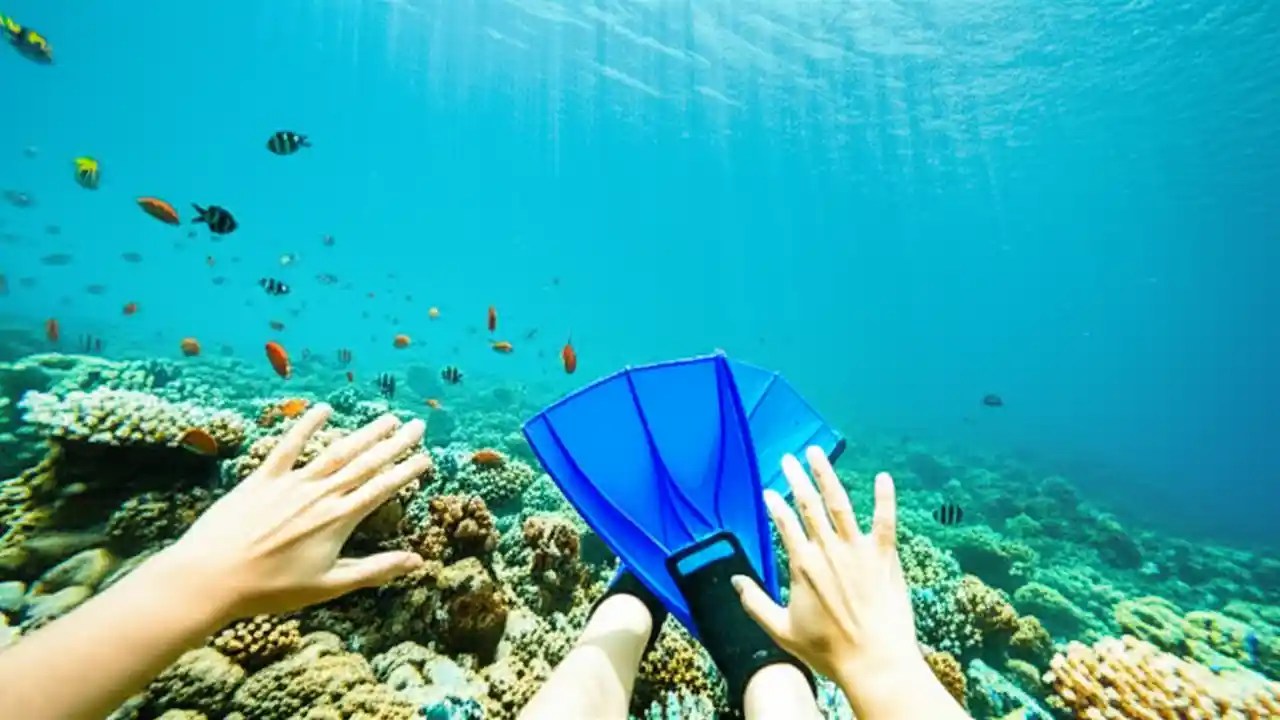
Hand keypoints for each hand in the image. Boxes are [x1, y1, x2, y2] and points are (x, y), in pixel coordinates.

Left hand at [156, 404, 429, 621]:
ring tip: (386, 418)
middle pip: (365, 463)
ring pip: (336, 450)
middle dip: (394, 444)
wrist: (212, 577)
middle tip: (417, 426)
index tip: (426, 457)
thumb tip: (418, 562)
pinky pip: (288, 446)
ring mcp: (291, 483)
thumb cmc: (272, 589)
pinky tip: (323, 409)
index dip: (406, 472)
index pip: (381, 488)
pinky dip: (306, 425)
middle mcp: (320, 494)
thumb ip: (375, 569)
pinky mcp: (262, 479)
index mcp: (339, 520)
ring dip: (364, 433)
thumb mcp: (329, 586)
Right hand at [733, 447, 919, 683]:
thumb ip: (755, 603)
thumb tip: (735, 583)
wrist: (874, 662)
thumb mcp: (782, 630)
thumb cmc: (828, 650)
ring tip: (817, 453)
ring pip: (839, 503)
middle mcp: (828, 550)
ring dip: (827, 475)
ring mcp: (857, 550)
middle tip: (788, 458)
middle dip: (796, 478)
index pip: (785, 524)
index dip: (775, 504)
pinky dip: (884, 498)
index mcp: (802, 564)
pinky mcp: (884, 556)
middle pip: (808, 505)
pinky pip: (884, 520)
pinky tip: (883, 477)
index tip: (769, 490)